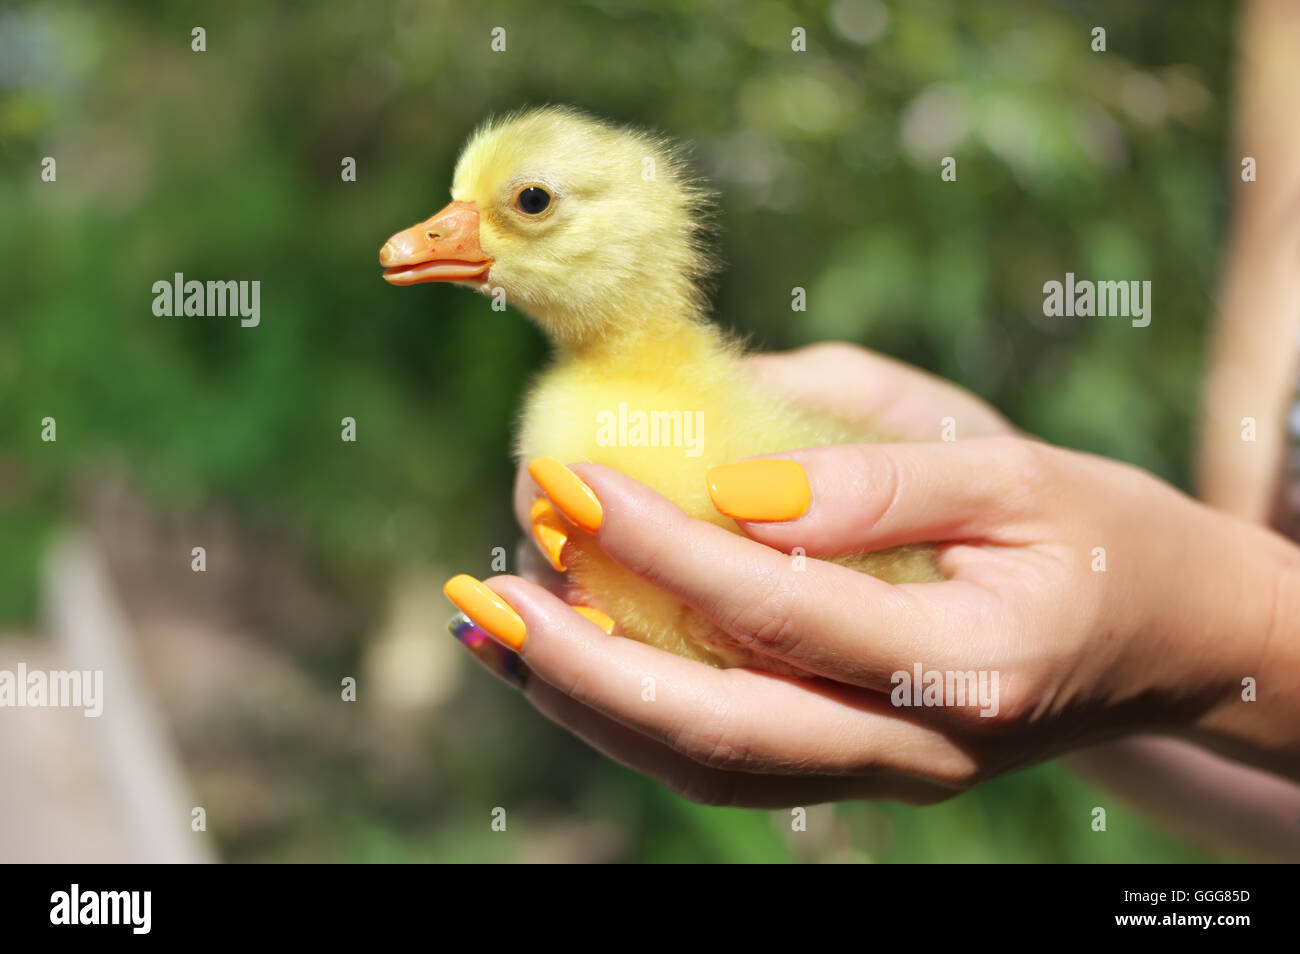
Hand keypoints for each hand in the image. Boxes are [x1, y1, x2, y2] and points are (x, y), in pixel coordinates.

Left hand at [445, 345, 1299, 805]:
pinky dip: (632, 715)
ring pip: (707, 769)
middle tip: (487, 588)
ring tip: (495, 623)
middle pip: (719, 737)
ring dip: (588, 704)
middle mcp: (918, 751)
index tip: (566, 477)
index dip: (662, 547)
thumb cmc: (1101, 534)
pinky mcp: (855, 770)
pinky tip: (567, 655)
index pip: (781, 612)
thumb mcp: (1015, 470)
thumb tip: (732, 477)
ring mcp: (884, 778)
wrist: (1172, 641)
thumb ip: (877, 475)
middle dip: (584, 666)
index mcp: (969, 667)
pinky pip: (726, 761)